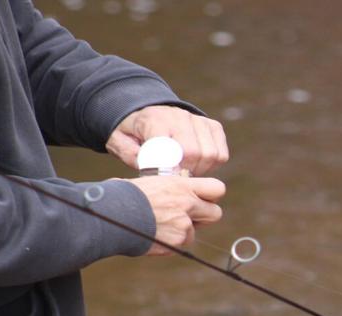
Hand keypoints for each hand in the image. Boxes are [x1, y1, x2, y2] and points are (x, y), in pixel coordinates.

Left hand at [107, 105, 230, 175]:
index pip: (170, 147)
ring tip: (184, 170)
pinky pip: (221, 154)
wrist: (145, 112)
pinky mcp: (213, 126)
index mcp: (153, 119)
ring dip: (200, 169)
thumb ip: (132, 155)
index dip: (169, 167)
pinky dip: (211, 165)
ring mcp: (199, 120)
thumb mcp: (120, 142)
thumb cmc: (133, 132)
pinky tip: (196, 164)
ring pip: (211, 155)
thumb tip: (155, 170)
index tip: (164, 177)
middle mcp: (180, 115)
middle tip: (174, 175)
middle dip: (186, 171)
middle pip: (194, 153)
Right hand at [124, 176, 225, 255]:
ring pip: (194, 232)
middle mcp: (187, 205)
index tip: (202, 197)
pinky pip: (180, 244)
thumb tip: (169, 190)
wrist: (110, 215)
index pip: (217, 189)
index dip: (211, 195)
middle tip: (189, 215)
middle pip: (215, 213)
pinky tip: (153, 234)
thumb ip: (168, 188)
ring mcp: (184, 225)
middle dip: (204, 216)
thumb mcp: (149, 182)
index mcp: (181, 185)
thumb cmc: (122, 195)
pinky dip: (170, 242)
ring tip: (160, 225)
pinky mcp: (176, 243)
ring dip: (182, 231)